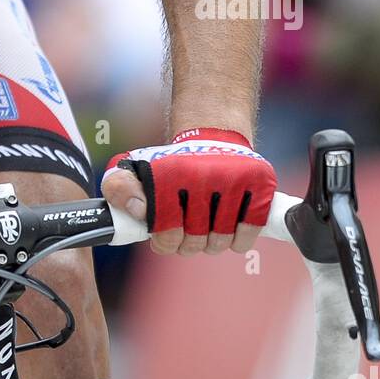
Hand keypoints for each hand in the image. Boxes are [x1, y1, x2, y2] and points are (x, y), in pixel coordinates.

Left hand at [101, 127, 276, 256]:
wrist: (212, 135)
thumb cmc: (172, 163)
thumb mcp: (137, 168)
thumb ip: (119, 187)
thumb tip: (135, 210)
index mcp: (171, 172)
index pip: (166, 232)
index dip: (164, 241)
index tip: (164, 233)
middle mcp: (203, 175)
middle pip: (194, 242)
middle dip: (187, 243)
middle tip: (186, 230)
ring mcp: (234, 180)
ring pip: (221, 242)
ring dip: (212, 242)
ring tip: (206, 226)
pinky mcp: (260, 185)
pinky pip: (248, 234)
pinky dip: (239, 239)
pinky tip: (230, 227)